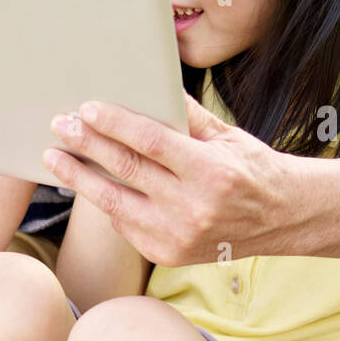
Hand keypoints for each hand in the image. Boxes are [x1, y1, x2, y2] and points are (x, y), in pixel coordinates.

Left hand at [43, 95, 296, 266]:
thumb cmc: (253, 168)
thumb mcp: (226, 135)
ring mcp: (179, 236)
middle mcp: (193, 207)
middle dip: (87, 145)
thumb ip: (186, 115)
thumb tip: (150, 84)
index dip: (115, 124)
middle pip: (126, 170)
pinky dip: (107, 203)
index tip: (87, 109)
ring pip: (116, 203)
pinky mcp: (170, 255)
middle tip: (60, 126)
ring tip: (56, 159)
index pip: (151, 142)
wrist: (283, 219)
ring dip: (81, 178)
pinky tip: (90, 184)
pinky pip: (126, 226)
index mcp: (210, 171)